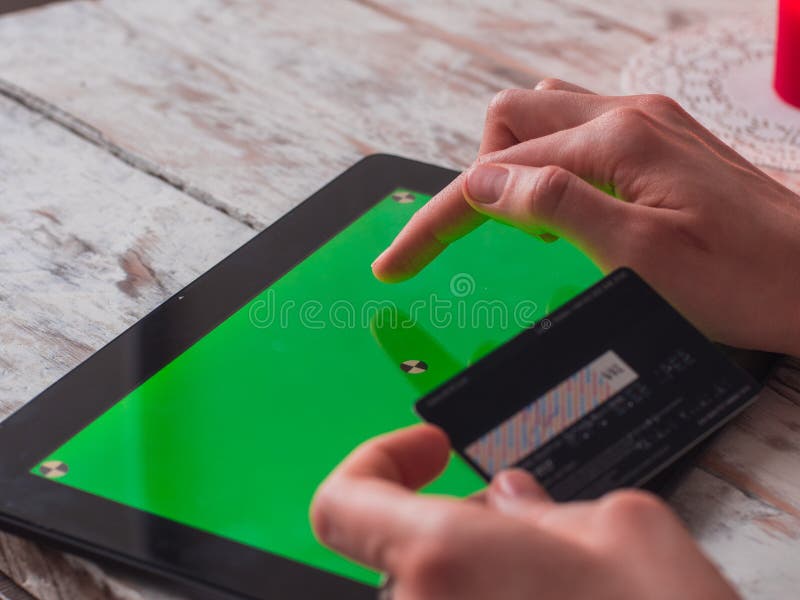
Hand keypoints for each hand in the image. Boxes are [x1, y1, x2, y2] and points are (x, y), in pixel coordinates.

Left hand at [311, 425, 738, 599]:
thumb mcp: (627, 531)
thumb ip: (550, 506)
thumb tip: (513, 501)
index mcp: (444, 559)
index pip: (341, 503)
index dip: (377, 460)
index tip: (428, 450)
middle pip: (405, 551)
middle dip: (464, 528)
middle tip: (529, 528)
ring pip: (438, 596)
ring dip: (484, 578)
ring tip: (561, 583)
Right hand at [371, 80, 799, 355]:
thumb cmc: (746, 280)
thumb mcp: (641, 261)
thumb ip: (556, 207)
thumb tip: (485, 184)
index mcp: (615, 142)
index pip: (493, 174)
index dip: (434, 222)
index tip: (396, 262)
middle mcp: (627, 114)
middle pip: (508, 119)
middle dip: (479, 178)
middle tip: (492, 237)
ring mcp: (646, 120)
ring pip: (541, 115)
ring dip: (515, 163)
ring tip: (534, 223)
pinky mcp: (661, 136)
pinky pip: (579, 127)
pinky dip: (551, 160)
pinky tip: (573, 202)